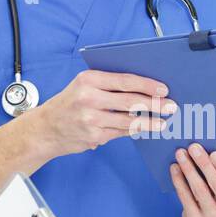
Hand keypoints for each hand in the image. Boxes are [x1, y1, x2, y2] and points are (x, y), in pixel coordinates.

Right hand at [28, 69, 176, 158]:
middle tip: (171, 107)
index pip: (125, 81)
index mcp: (89, 80)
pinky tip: (145, 129)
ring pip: (129, 120)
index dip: (148, 85)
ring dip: (150, 122)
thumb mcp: (83, 86)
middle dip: (154, 105)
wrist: (45, 129)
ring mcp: (92, 119)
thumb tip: (143, 88)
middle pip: (131, 101)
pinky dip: (134, 130)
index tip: (163, 89)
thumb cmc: (69, 104)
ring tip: (163, 122)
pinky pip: (121, 132)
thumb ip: (108, 85)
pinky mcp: (95, 136)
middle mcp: (89, 98)